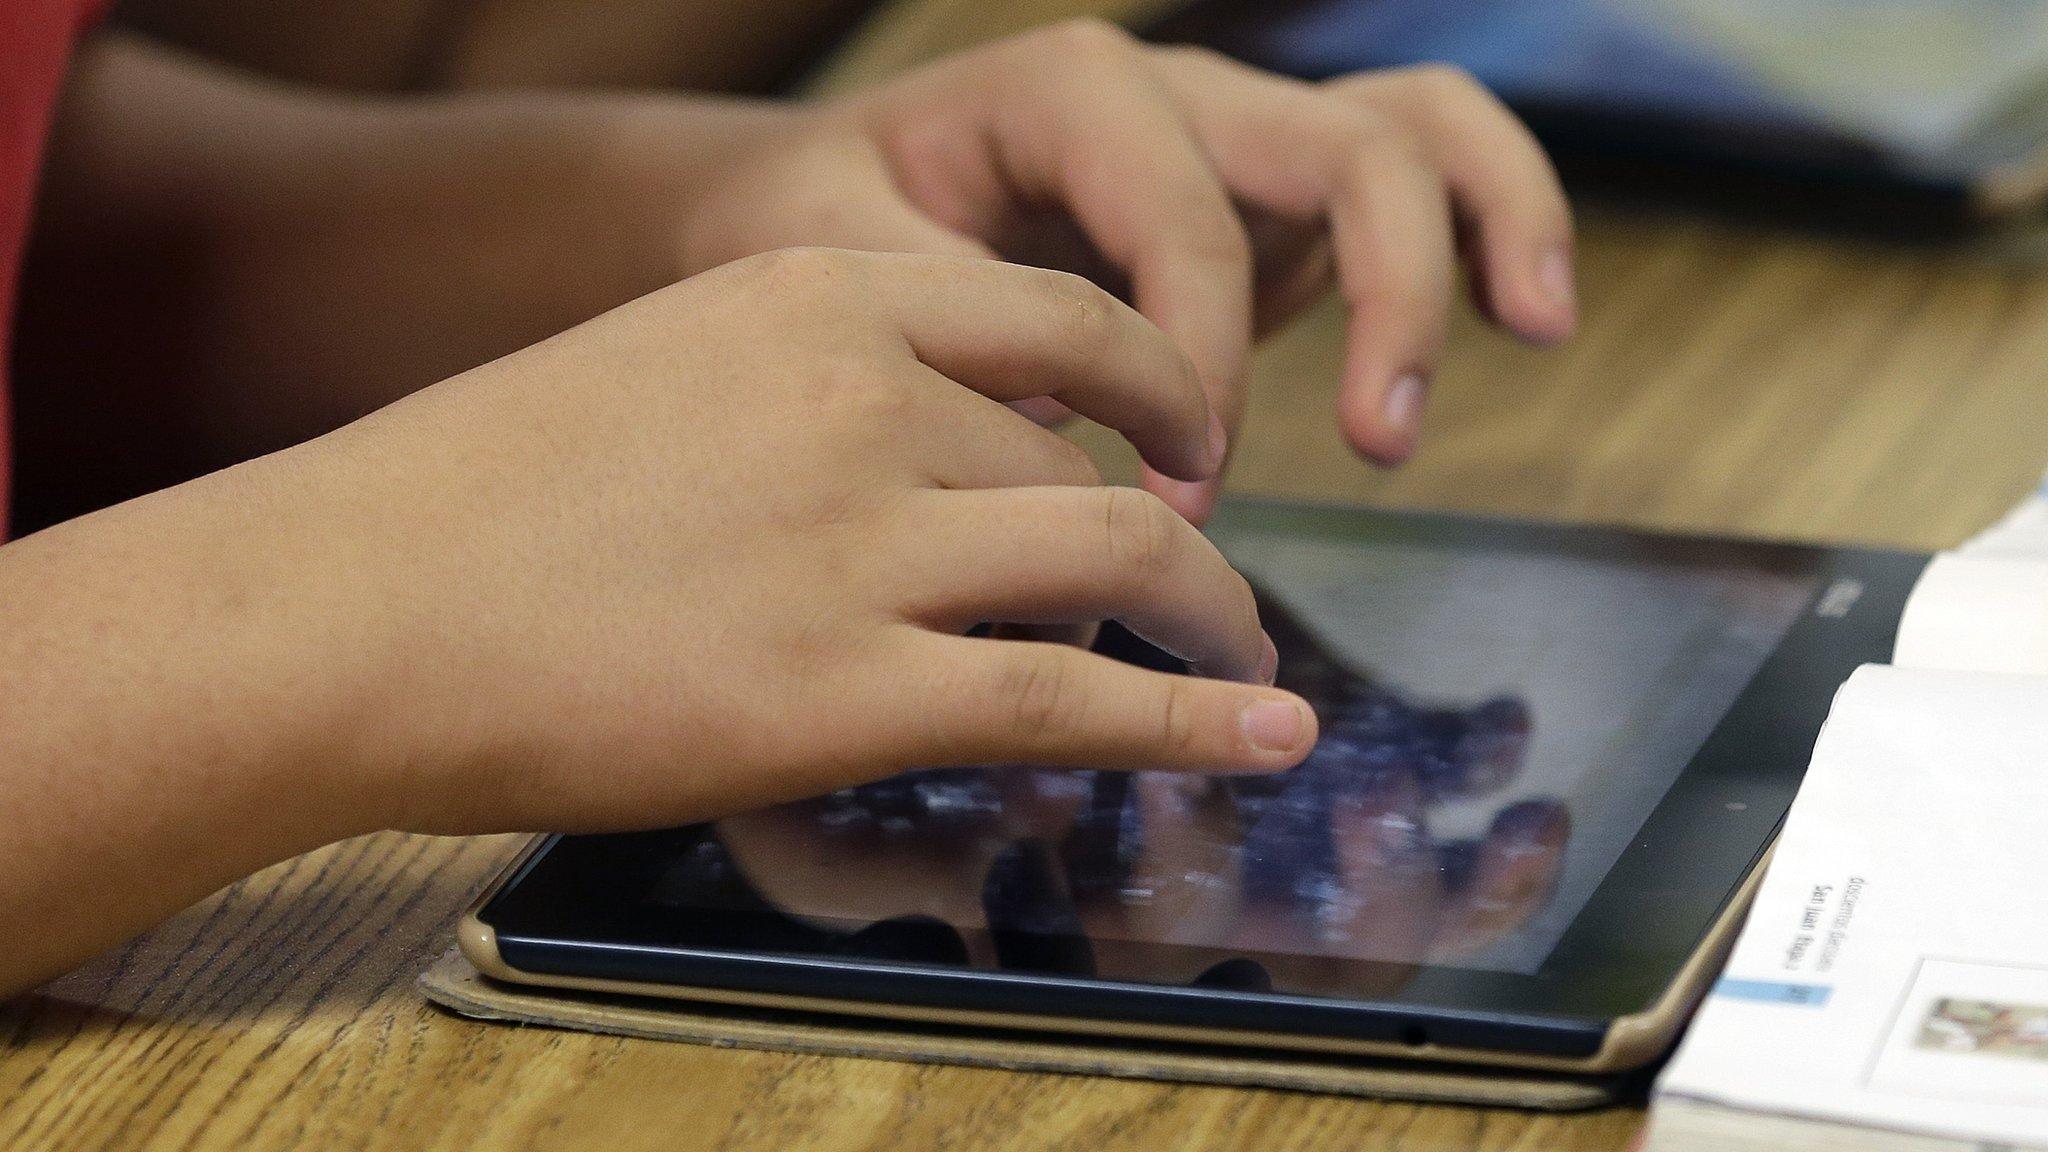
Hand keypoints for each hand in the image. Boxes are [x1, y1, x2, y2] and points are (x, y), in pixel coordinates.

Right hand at [291, 248, 1317, 834]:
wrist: (350, 601)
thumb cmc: (480, 497)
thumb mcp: (668, 368)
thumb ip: (811, 392)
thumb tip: (931, 457)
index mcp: (819, 298)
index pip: (1061, 324)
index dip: (1159, 386)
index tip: (1190, 440)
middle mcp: (867, 399)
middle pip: (1093, 463)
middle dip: (1180, 536)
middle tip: (1211, 593)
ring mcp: (866, 544)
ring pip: (1119, 561)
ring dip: (1212, 622)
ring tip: (1246, 670)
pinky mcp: (848, 690)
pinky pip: (1076, 696)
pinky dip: (1192, 720)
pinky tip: (1256, 737)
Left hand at [664, 21, 1577, 521]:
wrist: (814, 200)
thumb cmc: (816, 224)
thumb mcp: (837, 259)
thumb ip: (945, 325)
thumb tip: (1060, 424)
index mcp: (1072, 93)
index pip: (1190, 221)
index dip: (1200, 363)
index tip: (1174, 492)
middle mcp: (1178, 97)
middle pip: (1349, 145)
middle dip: (1390, 289)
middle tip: (1380, 443)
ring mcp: (1237, 142)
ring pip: (1414, 128)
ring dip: (1487, 225)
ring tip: (1537, 328)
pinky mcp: (1271, 209)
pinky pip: (1410, 182)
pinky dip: (1482, 231)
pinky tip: (1522, 318)